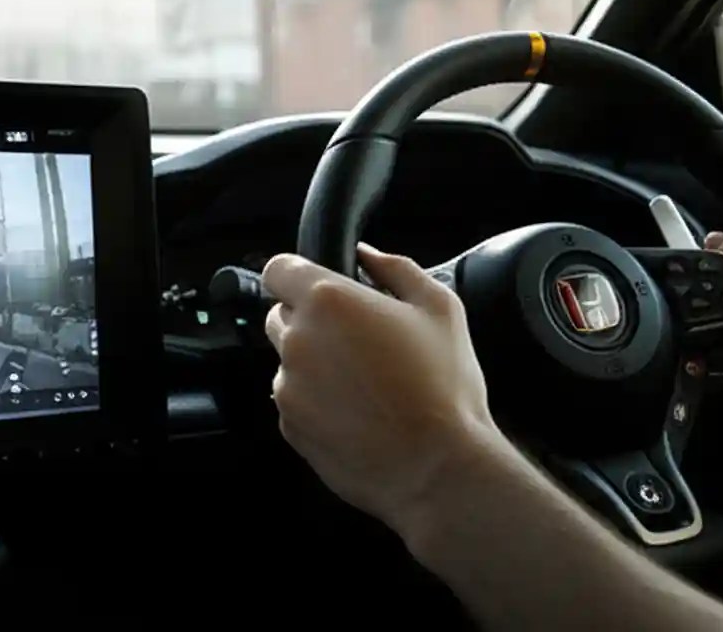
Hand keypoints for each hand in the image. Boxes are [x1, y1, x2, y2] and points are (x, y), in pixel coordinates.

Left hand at [262, 244, 501, 531]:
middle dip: (311, 319)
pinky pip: (295, 400)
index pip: (278, 269)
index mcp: (328, 302)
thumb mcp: (440, 308)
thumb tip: (369, 254)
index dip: (298, 273)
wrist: (437, 469)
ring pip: (288, 360)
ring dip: (316, 363)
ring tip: (366, 383)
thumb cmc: (443, 389)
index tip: (320, 285)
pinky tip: (359, 411)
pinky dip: (317, 401)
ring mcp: (288, 386)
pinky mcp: (290, 426)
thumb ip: (397, 268)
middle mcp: (297, 341)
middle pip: (281, 314)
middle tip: (359, 339)